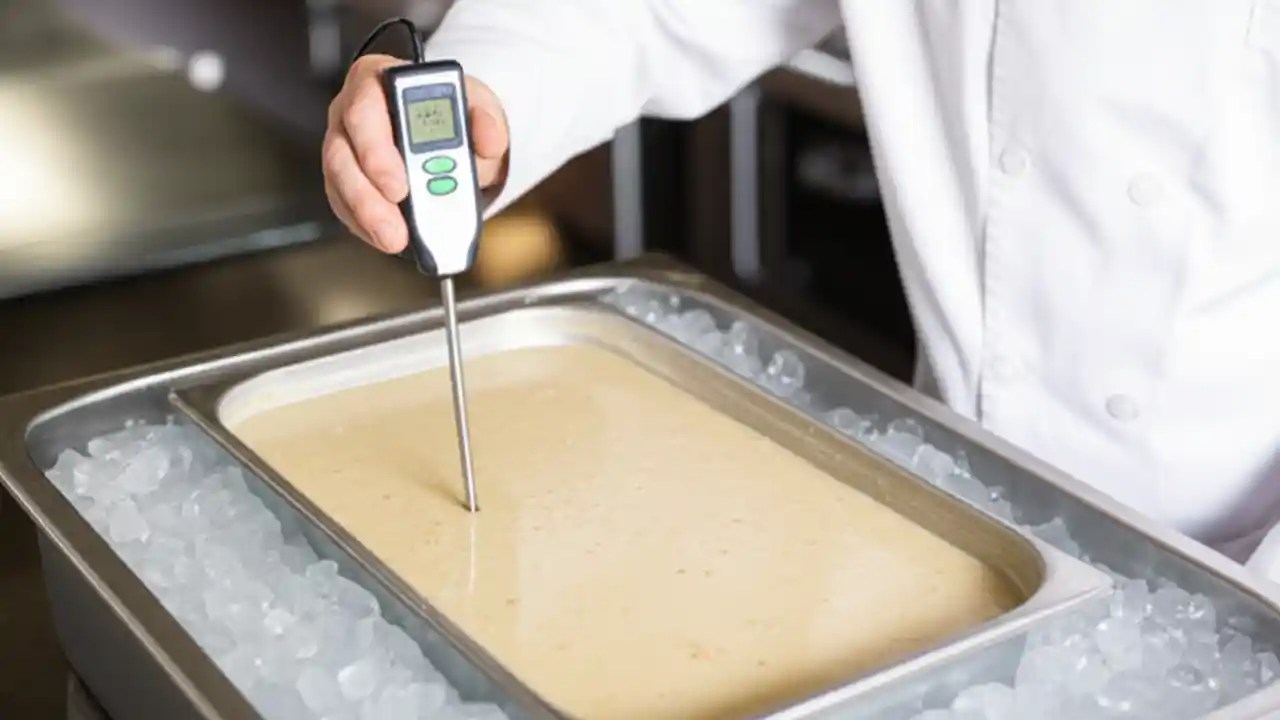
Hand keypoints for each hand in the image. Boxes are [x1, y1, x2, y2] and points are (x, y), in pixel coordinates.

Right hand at [322, 54, 509, 252]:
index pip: (365, 106)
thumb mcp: (478, 106)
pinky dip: (364, 224)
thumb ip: (486, 120)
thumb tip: (489, 138)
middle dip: (368, 194)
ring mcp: (344, 143)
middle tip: (395, 226)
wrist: (452, 129)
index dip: (376, 149)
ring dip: (366, 216)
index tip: (400, 185)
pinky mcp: (343, 176)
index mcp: (379, 79)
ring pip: (338, 181)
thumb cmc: (454, 111)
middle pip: (342, 151)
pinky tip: (384, 238)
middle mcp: (351, 109)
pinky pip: (343, 203)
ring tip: (396, 239)